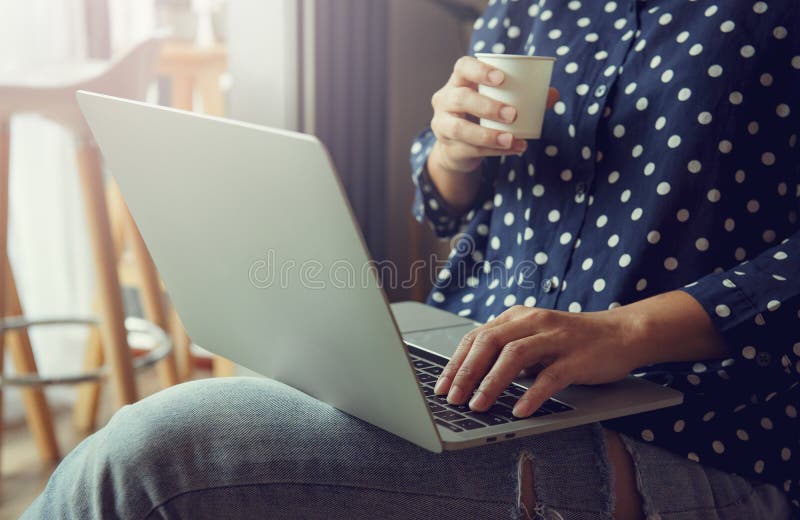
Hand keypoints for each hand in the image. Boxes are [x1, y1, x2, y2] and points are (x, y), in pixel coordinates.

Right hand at [429, 56, 559, 175]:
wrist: (459, 148)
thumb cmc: (482, 115)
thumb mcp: (496, 101)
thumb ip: (525, 97)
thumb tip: (553, 95)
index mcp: (458, 81)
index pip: (462, 67)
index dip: (479, 70)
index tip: (502, 78)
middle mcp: (445, 100)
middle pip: (460, 98)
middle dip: (487, 106)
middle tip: (513, 113)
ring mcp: (443, 125)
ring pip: (460, 129)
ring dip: (487, 134)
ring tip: (511, 138)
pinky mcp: (449, 148)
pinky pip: (470, 150)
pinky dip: (494, 151)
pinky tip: (514, 148)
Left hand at [434, 306, 636, 416]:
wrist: (622, 333)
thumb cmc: (573, 341)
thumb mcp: (534, 338)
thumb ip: (507, 351)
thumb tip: (472, 379)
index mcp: (518, 316)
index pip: (477, 337)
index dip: (456, 362)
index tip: (441, 387)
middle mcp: (533, 321)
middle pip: (489, 342)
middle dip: (467, 372)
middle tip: (453, 398)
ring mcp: (555, 338)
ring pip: (514, 356)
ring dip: (491, 382)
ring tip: (478, 406)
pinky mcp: (576, 357)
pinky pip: (550, 376)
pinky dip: (532, 394)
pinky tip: (519, 411)